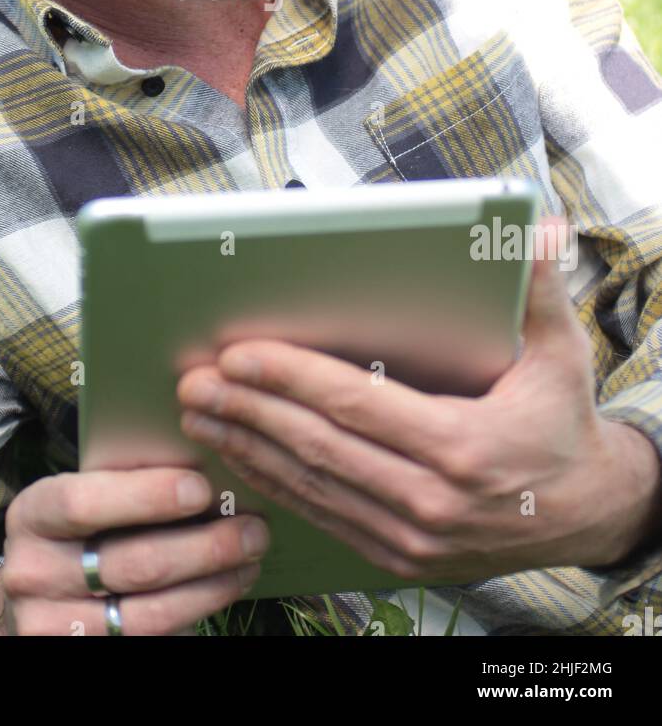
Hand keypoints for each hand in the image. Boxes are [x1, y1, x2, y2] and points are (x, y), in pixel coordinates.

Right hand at [0, 467, 268, 634]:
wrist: (41, 588)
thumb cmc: (80, 524)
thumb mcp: (86, 490)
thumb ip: (127, 477)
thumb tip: (206, 462)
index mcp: (33, 514)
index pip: (84, 503)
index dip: (146, 496)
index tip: (202, 487)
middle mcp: (33, 572)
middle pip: (132, 564)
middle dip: (204, 546)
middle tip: (254, 528)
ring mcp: (52, 624)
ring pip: (150, 614)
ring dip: (212, 586)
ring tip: (250, 559)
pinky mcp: (81, 655)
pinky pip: (150, 640)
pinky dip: (195, 614)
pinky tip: (223, 587)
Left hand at [177, 219, 661, 584]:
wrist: (585, 513)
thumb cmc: (562, 422)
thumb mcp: (560, 352)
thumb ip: (538, 286)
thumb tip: (535, 224)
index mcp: (465, 448)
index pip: (357, 405)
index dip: (292, 377)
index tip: (239, 351)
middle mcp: (432, 502)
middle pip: (319, 447)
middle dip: (250, 409)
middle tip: (196, 378)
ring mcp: (412, 538)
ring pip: (312, 486)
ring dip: (247, 447)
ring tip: (200, 411)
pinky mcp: (398, 556)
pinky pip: (323, 516)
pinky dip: (275, 484)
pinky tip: (240, 455)